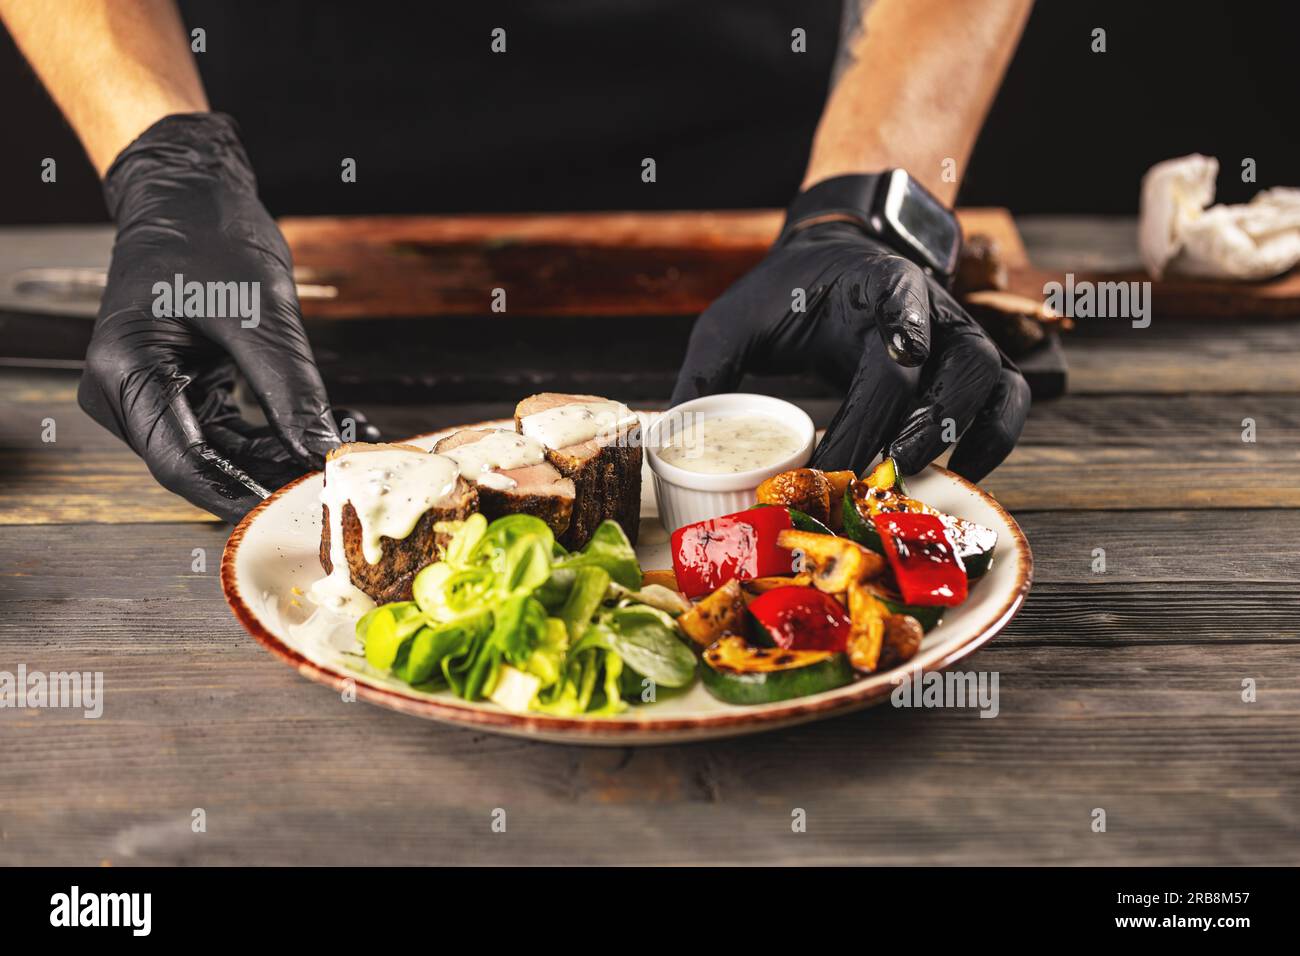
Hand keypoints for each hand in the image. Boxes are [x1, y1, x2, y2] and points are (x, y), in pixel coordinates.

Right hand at [78, 113, 340, 522]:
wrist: (187, 194)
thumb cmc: (209, 233)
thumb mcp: (260, 311)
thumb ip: (291, 389)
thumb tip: (323, 452)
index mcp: (126, 368)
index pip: (181, 461)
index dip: (240, 493)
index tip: (294, 511)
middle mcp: (123, 390)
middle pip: (198, 464)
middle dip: (264, 478)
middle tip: (329, 489)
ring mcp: (146, 394)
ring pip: (216, 454)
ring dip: (273, 461)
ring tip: (334, 461)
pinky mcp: (174, 391)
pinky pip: (223, 434)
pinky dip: (268, 439)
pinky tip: (313, 439)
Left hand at [671, 218, 1028, 481]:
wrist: (835, 253)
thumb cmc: (785, 293)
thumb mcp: (734, 321)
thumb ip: (706, 374)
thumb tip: (670, 441)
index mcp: (879, 287)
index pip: (900, 331)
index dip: (885, 388)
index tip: (853, 441)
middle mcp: (933, 308)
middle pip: (957, 366)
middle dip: (920, 427)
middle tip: (878, 476)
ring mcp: (959, 335)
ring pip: (995, 381)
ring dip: (963, 433)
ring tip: (913, 477)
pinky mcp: (971, 362)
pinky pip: (1009, 401)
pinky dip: (997, 440)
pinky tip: (959, 474)